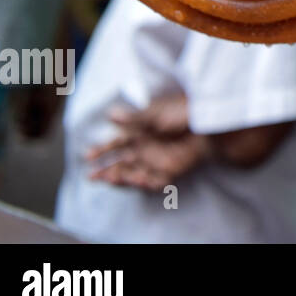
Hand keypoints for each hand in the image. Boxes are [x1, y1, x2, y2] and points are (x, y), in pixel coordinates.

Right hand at [85, 94, 208, 191]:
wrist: (208, 122)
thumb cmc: (182, 112)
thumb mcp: (156, 113)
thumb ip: (134, 118)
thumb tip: (110, 114)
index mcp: (139, 133)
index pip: (115, 144)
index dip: (101, 151)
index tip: (87, 156)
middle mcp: (144, 148)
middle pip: (120, 163)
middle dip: (105, 170)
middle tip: (91, 176)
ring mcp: (156, 160)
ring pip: (133, 174)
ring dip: (121, 178)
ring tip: (110, 179)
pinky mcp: (171, 170)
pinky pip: (155, 181)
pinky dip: (146, 184)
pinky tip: (139, 181)